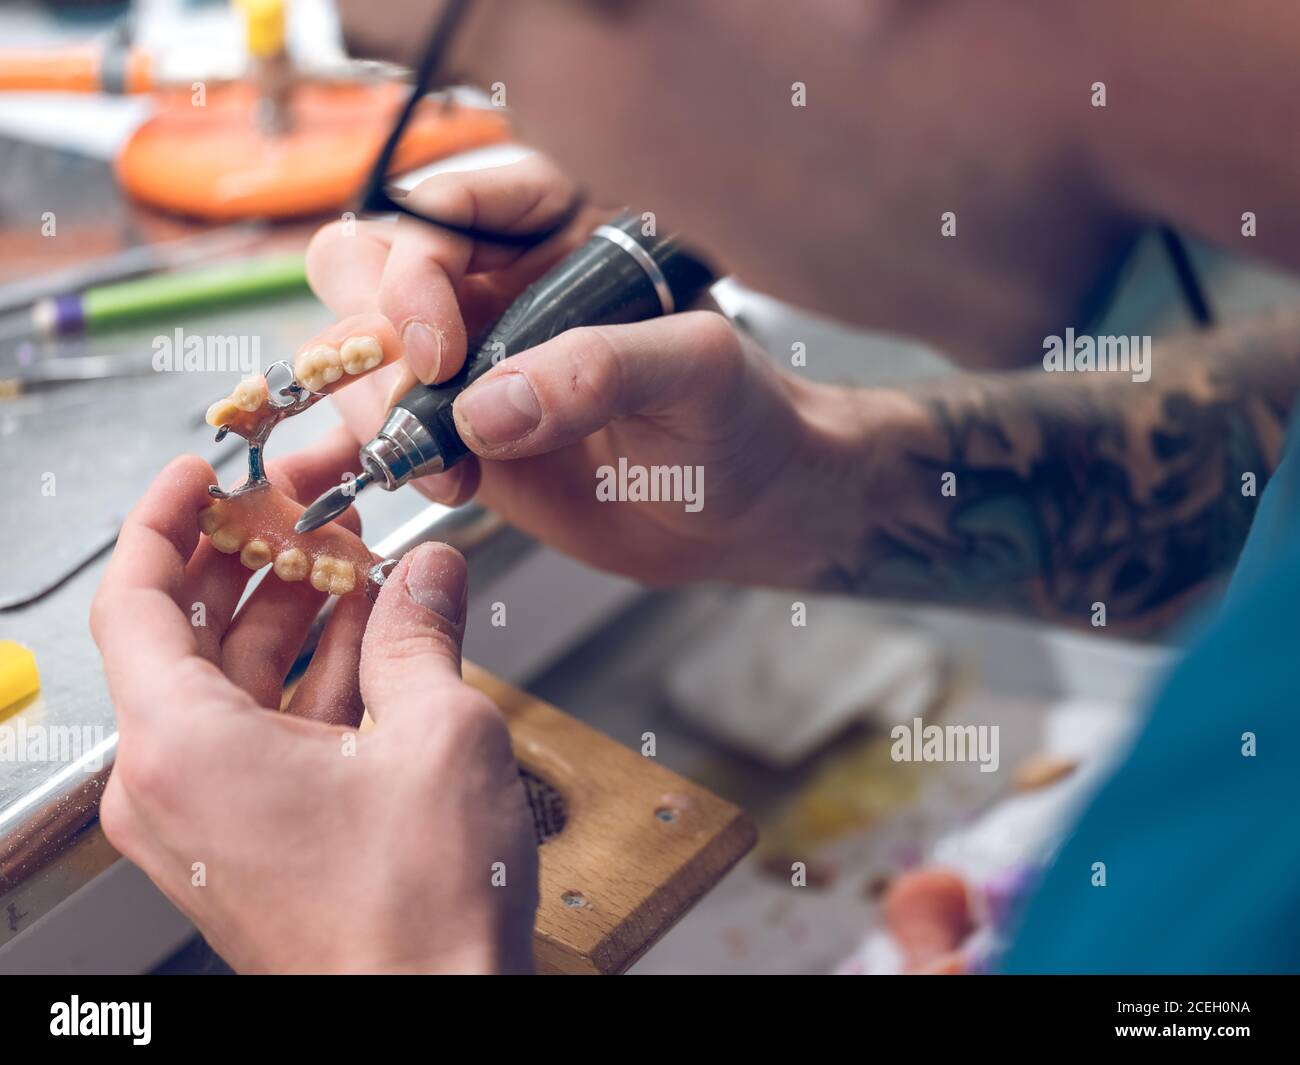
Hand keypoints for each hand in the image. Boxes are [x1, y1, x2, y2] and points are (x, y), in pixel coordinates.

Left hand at [90, 442, 537, 973]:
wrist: (430, 1019)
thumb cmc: (415, 916)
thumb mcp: (435, 735)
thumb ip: (423, 634)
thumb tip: (431, 572)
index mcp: (184, 747)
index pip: (134, 598)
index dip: (164, 518)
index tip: (200, 472)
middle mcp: (173, 784)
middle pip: (185, 635)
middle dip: (247, 560)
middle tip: (303, 512)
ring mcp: (208, 819)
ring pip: (231, 684)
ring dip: (293, 617)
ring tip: (358, 567)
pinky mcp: (248, 842)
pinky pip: (260, 734)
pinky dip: (309, 679)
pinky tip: (373, 641)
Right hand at [305, 153, 875, 588]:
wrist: (746, 510)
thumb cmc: (741, 417)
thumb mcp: (698, 372)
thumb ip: (602, 371)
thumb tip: (484, 409)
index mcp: (558, 226)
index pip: (446, 205)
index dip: (418, 267)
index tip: (442, 350)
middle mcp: (498, 281)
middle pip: (368, 264)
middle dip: (370, 331)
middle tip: (415, 398)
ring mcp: (469, 359)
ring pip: (358, 351)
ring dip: (363, 406)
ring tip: (427, 466)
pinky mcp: (457, 432)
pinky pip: (377, 427)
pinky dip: (359, 453)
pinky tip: (392, 482)